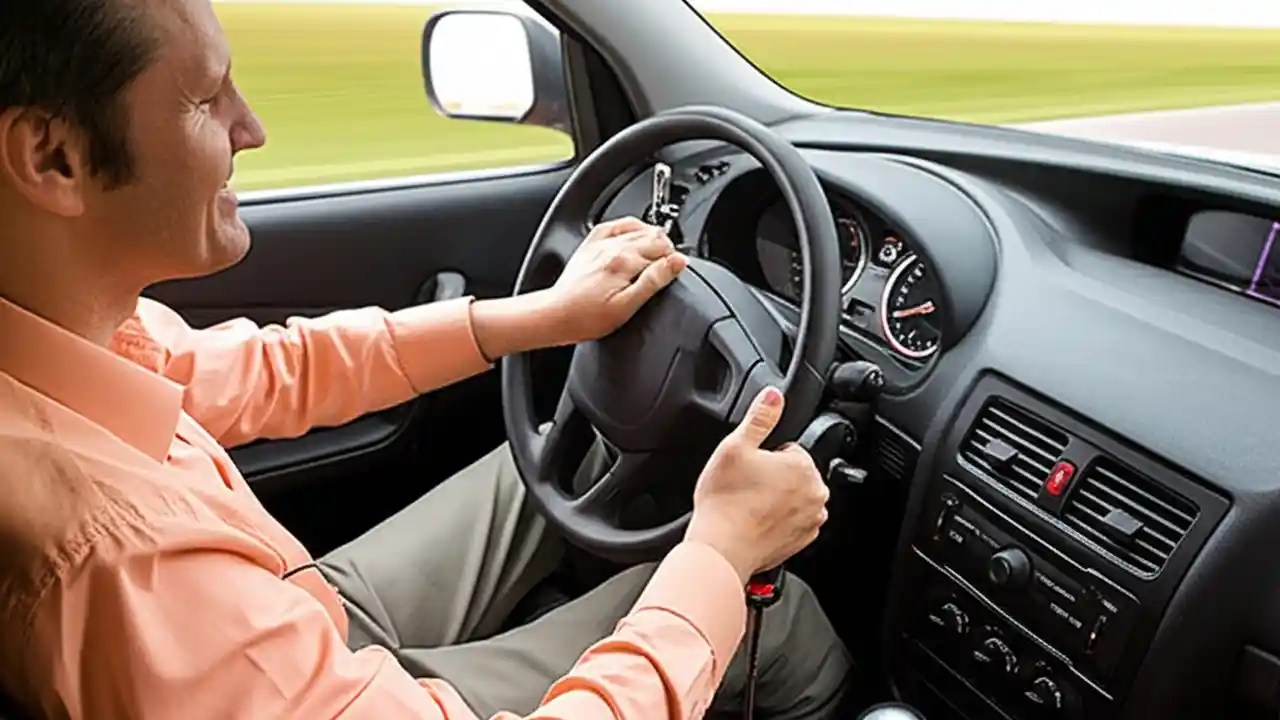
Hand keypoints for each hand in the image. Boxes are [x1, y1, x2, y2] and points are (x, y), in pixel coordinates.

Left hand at [468, 217, 684, 361]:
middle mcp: (613, 246)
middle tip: (666, 269)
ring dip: (651, 238)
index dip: (675, 259)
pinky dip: (630, 228)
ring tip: (652, 258)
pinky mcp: (591, 244)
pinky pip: (616, 225)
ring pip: (638, 227)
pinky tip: (633, 239)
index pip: (664, 247)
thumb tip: (677, 262)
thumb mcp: (628, 306)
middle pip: (653, 235)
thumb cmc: (588, 317)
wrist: (556, 315)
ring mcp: (601, 242)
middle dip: (665, 249)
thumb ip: (655, 280)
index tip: (675, 272)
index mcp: (625, 260)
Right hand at [684, 387, 829, 583]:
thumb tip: (773, 394)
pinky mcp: (801, 542)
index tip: (747, 468)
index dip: (764, 456)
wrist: (721, 548)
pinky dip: (777, 522)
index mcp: (804, 467)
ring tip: (747, 505)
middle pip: (794, 474)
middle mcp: (816, 494)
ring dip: (776, 499)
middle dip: (772, 477)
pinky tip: (754, 522)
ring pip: (793, 498)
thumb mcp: (735, 446)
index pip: (789, 449)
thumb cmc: (725, 501)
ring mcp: (810, 520)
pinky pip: (791, 523)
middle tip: (744, 486)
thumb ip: (759, 417)